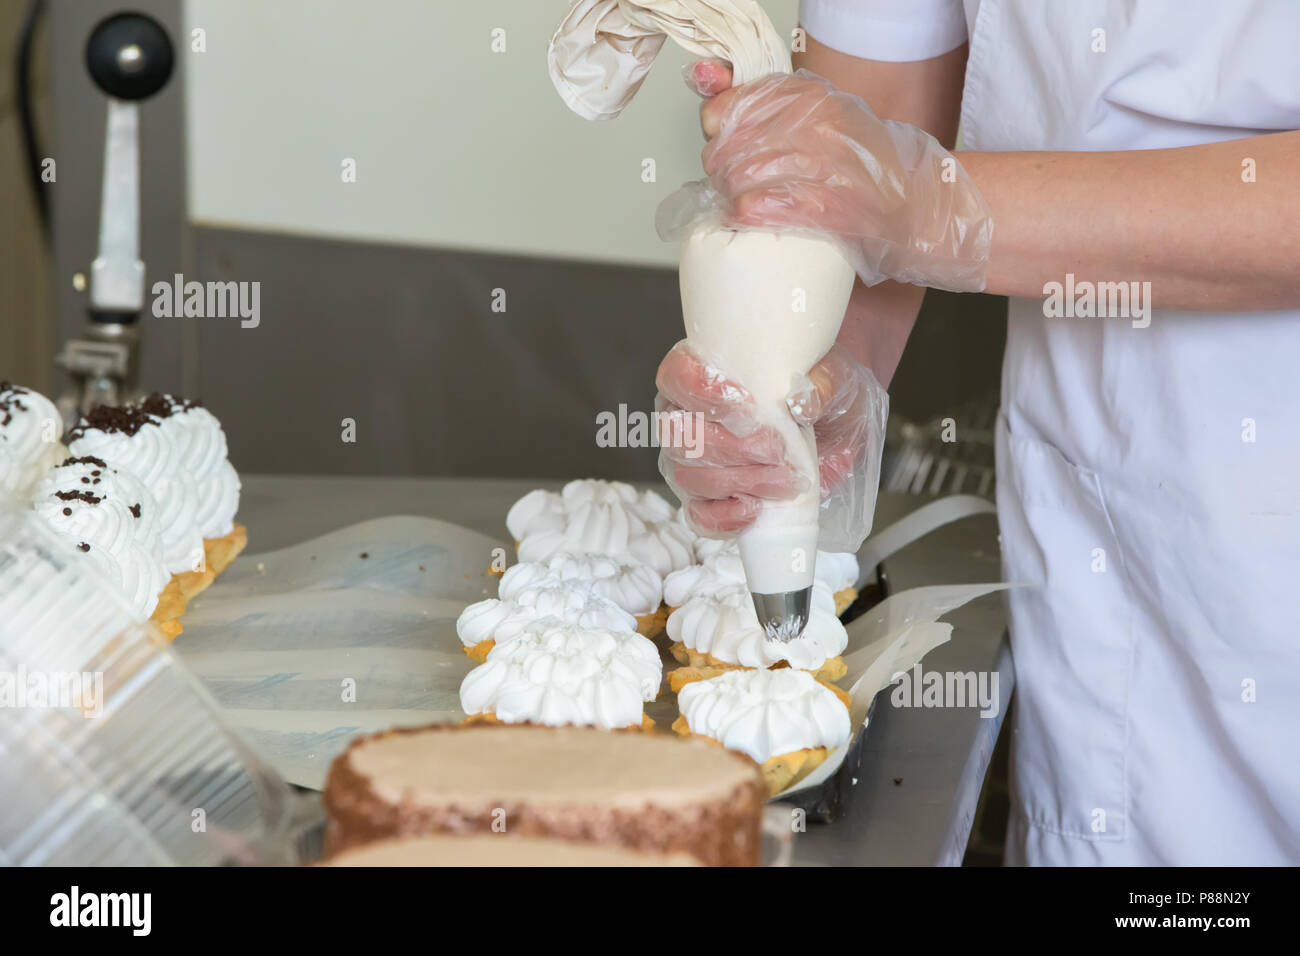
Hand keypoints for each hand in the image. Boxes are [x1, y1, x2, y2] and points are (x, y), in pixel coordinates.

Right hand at [656, 341, 887, 550]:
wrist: (832, 429)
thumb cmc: (816, 392)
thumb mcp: (831, 378)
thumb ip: (820, 383)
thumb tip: (801, 401)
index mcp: (703, 373)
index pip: (678, 378)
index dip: (703, 393)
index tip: (747, 407)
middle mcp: (685, 417)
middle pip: (681, 436)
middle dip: (732, 447)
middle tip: (777, 451)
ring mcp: (690, 462)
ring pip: (687, 476)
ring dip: (738, 481)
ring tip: (784, 481)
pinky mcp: (705, 500)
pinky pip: (698, 515)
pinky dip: (724, 517)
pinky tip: (755, 509)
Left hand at [681, 62, 991, 291]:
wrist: (912, 203)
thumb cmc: (858, 162)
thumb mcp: (812, 115)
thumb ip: (755, 99)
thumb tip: (702, 76)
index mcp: (809, 96)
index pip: (730, 108)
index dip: (719, 132)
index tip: (728, 145)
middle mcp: (815, 124)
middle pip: (727, 149)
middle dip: (722, 172)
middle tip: (734, 183)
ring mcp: (823, 165)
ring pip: (739, 179)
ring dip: (732, 197)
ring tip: (745, 202)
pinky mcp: (826, 206)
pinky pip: (762, 206)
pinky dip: (747, 213)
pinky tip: (750, 215)